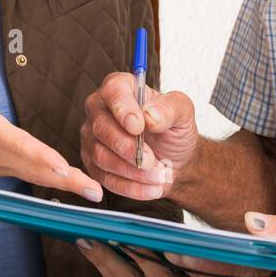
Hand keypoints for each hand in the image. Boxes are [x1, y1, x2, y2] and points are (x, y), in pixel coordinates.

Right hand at [0, 54, 103, 201]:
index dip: (39, 155)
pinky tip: (75, 184)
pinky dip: (54, 182)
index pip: (16, 143)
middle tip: (95, 191)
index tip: (63, 166)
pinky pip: (31, 177)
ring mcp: (0, 165)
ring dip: (65, 185)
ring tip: (94, 191)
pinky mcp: (3, 169)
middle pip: (35, 168)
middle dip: (65, 180)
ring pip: (36, 176)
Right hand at [80, 73, 199, 200]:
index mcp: (121, 88)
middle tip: (152, 160)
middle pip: (101, 127)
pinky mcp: (92, 164)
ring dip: (132, 171)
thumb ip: (171, 108)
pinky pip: (104, 178)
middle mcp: (100, 110)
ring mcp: (93, 138)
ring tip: (158, 176)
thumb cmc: (173, 131)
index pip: (113, 91)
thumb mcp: (183, 114)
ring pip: (101, 155)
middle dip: (128, 148)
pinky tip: (150, 188)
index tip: (139, 126)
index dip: (123, 109)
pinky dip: (129, 187)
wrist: (173, 161)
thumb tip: (151, 115)